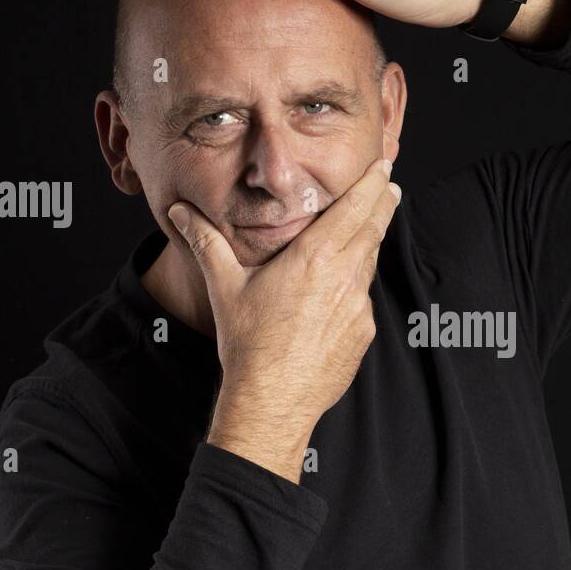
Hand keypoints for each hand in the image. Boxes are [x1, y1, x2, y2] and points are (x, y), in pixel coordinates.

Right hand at [169, 158, 399, 479]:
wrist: (273, 400)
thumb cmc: (248, 344)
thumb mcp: (224, 286)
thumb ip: (207, 242)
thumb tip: (180, 212)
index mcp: (315, 258)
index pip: (355, 209)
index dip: (372, 185)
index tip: (382, 169)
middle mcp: (345, 278)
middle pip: (373, 230)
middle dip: (383, 205)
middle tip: (390, 187)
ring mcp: (359, 307)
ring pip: (369, 265)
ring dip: (369, 245)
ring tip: (366, 232)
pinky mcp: (364, 333)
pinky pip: (363, 301)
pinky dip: (355, 290)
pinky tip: (339, 295)